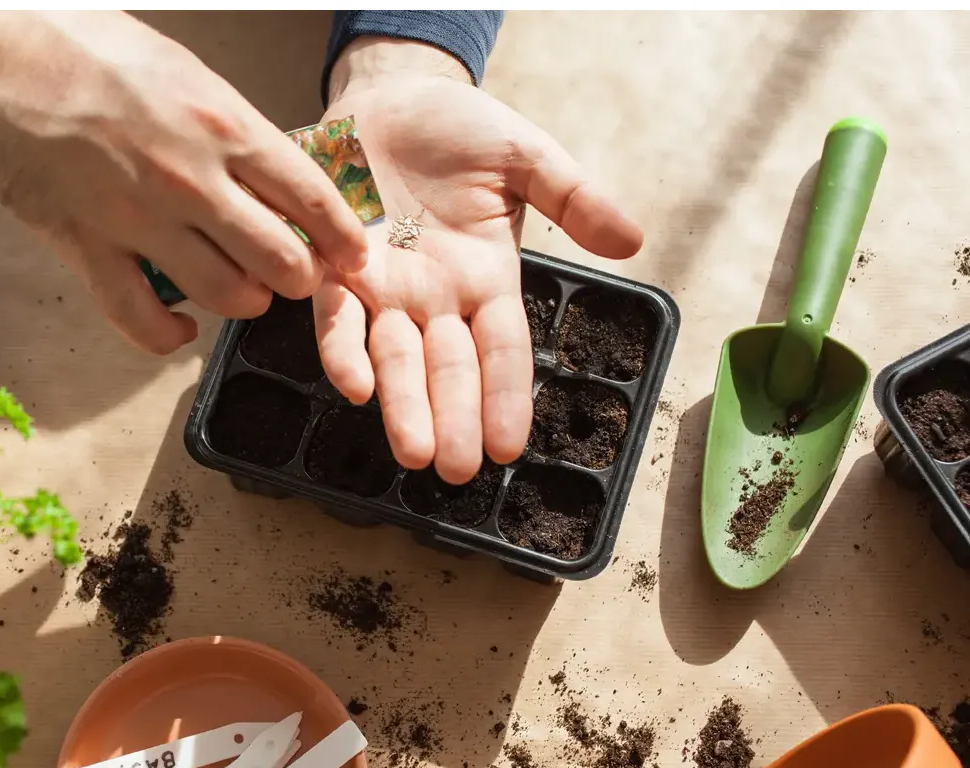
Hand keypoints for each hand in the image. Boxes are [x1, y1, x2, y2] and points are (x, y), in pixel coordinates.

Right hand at [0, 11, 367, 353]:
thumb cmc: (89, 52)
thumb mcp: (187, 75)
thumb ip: (236, 134)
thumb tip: (279, 180)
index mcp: (223, 125)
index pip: (313, 200)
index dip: (343, 239)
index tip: (352, 256)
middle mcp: (190, 180)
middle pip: (282, 262)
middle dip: (299, 277)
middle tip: (295, 273)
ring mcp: (138, 220)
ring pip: (226, 296)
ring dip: (245, 301)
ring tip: (242, 288)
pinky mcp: (86, 249)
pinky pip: (143, 322)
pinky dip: (170, 335)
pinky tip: (182, 326)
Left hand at [317, 38, 642, 483]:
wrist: (392, 94)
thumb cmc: (461, 129)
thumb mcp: (527, 158)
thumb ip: (575, 197)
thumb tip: (633, 240)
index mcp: (487, 280)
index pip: (502, 352)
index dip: (505, 398)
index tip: (509, 448)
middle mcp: (436, 298)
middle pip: (449, 369)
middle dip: (452, 419)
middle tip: (457, 471)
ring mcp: (386, 288)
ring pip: (395, 357)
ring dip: (402, 405)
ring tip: (414, 451)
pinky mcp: (336, 266)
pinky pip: (337, 316)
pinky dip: (343, 348)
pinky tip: (353, 383)